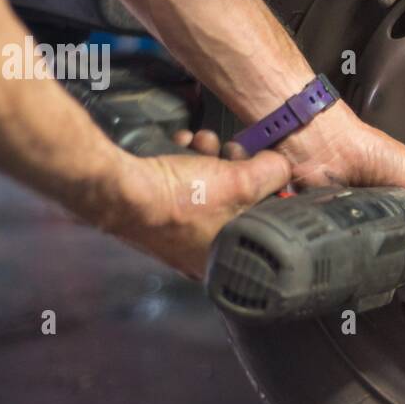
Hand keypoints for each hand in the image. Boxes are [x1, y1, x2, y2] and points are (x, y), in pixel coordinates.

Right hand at [109, 146, 292, 279]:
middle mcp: (199, 251)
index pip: (262, 225)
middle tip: (232, 152)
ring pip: (209, 185)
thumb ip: (272, 175)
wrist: (121, 188)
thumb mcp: (242, 184)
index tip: (264, 171)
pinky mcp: (159, 206)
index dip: (266, 192)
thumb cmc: (181, 198)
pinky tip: (183, 143)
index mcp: (223, 260)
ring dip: (210, 154)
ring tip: (203, 143)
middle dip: (236, 167)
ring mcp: (176, 230)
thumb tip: (283, 166)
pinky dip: (185, 156)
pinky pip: (183, 179)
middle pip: (235, 202)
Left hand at [179, 105, 404, 255]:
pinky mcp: (347, 242)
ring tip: (404, 264)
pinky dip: (371, 269)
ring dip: (400, 269)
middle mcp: (395, 219)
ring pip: (391, 264)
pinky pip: (362, 265)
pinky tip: (376, 266)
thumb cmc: (371, 152)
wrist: (324, 152)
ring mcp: (370, 231)